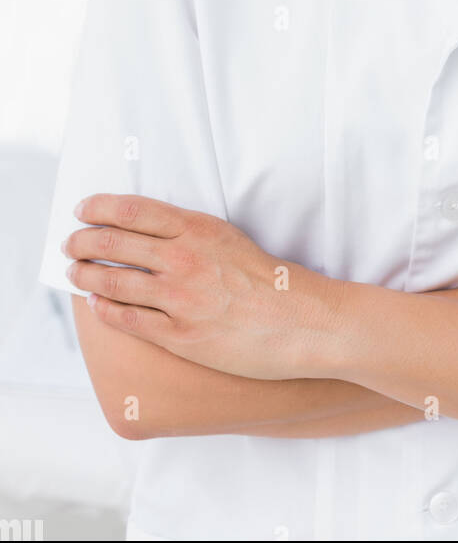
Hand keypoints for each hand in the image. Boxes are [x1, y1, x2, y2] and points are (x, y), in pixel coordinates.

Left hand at [62, 194, 341, 379]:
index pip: (132, 210)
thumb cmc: (269, 279)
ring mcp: (179, 299)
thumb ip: (189, 233)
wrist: (301, 320)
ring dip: (85, 275)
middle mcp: (183, 260)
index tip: (83, 210)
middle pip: (115, 243)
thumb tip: (146, 230)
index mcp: (197, 229)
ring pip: (114, 282)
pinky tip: (96, 305)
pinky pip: (129, 320)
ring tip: (74, 272)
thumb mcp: (228, 238)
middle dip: (83, 242)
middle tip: (71, 244)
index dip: (99, 208)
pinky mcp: (180, 334)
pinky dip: (105, 310)